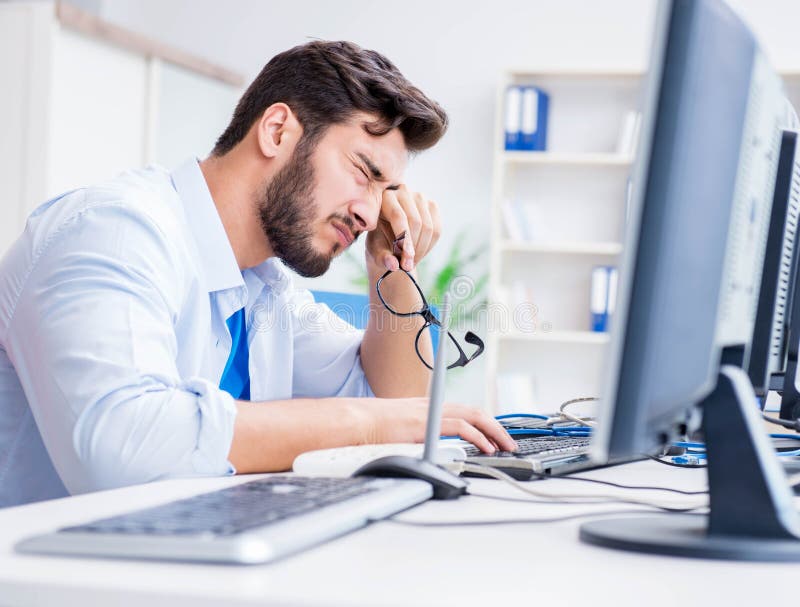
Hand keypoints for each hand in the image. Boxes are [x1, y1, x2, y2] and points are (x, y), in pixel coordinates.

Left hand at [365, 185, 440, 271]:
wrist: (389, 236)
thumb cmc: (378, 241)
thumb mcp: (375, 250)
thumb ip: (382, 258)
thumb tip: (393, 266)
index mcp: (385, 197)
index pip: (399, 217)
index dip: (404, 240)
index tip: (406, 262)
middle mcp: (404, 192)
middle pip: (416, 222)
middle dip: (414, 248)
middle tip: (407, 266)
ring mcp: (420, 197)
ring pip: (428, 227)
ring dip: (421, 249)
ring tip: (411, 261)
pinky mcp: (432, 205)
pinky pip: (437, 229)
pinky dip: (429, 246)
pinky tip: (419, 253)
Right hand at [365, 397, 516, 453]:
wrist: (359, 420)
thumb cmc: (374, 426)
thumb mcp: (404, 429)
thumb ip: (420, 435)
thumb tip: (431, 449)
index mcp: (430, 407)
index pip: (464, 410)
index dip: (484, 421)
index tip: (497, 433)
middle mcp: (434, 406)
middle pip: (474, 411)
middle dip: (496, 426)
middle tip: (509, 441)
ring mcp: (432, 413)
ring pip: (473, 415)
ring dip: (494, 431)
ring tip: (505, 445)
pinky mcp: (429, 424)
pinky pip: (461, 428)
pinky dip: (478, 437)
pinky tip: (486, 447)